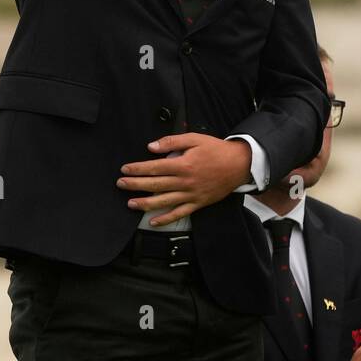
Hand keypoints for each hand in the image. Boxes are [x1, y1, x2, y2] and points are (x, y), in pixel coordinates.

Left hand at [117, 133, 251, 225]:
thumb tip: (151, 147)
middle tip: (120, 184)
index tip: (125, 169)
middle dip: (136, 185)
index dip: (138, 169)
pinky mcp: (198, 203)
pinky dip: (166, 219)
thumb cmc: (216, 150)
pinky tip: (154, 222)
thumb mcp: (195, 139)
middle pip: (155, 184)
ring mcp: (191, 194)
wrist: (239, 165)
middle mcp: (185, 182)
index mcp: (183, 164)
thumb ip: (173, 142)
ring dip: (145, 203)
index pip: (155, 167)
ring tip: (130, 203)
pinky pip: (180, 213)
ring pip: (164, 201)